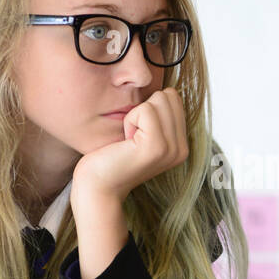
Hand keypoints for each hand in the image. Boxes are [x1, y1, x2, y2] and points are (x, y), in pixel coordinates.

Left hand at [72, 88, 188, 202]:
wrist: (97, 186)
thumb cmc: (111, 158)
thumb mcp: (142, 135)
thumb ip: (159, 117)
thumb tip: (166, 92)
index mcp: (181, 145)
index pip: (174, 98)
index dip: (149, 108)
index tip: (137, 134)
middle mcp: (181, 149)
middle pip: (169, 96)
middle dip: (144, 109)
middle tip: (131, 137)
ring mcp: (171, 149)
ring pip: (159, 100)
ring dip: (136, 115)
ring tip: (129, 140)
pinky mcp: (156, 146)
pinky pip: (145, 110)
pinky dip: (130, 120)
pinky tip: (125, 141)